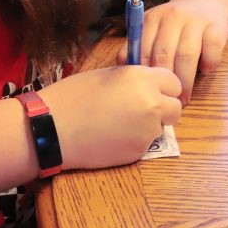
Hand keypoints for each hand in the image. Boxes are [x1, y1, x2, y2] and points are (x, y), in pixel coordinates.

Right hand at [38, 65, 181, 169]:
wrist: (52, 129)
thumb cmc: (73, 96)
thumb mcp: (106, 75)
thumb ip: (133, 78)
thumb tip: (148, 84)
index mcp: (142, 78)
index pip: (174, 82)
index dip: (163, 87)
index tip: (153, 91)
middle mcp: (152, 103)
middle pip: (176, 107)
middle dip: (164, 108)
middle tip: (141, 109)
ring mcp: (147, 130)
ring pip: (161, 127)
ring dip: (149, 125)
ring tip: (119, 123)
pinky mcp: (138, 152)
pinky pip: (146, 143)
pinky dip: (134, 141)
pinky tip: (112, 137)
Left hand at [117, 0, 227, 103]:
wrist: (205, 2)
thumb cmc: (174, 26)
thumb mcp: (153, 30)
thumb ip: (139, 47)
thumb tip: (124, 73)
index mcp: (152, 19)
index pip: (143, 49)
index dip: (146, 74)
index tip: (148, 92)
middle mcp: (173, 16)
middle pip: (165, 53)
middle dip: (165, 81)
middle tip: (167, 100)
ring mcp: (196, 19)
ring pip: (187, 54)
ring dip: (185, 80)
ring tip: (184, 98)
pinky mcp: (217, 25)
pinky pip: (212, 47)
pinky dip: (208, 62)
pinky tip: (205, 71)